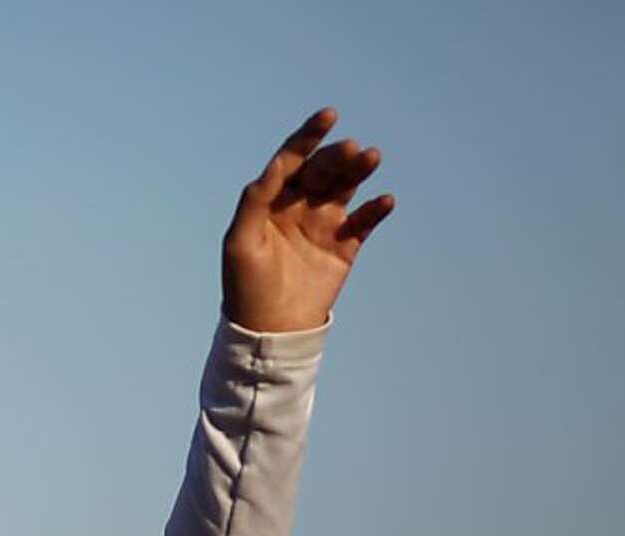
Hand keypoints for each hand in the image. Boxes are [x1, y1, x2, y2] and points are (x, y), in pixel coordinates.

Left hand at [222, 108, 393, 332]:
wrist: (270, 330)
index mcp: (271, 201)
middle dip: (336, 155)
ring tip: (370, 158)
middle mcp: (298, 206)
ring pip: (346, 187)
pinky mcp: (345, 246)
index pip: (292, 159)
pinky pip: (365, 220)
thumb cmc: (245, 286)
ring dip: (359, 170)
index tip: (328, 115)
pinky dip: (376, 209)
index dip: (308, 136)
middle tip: (351, 150)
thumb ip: (255, 201)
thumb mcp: (240, 242)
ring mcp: (323, 224)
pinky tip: (384, 200)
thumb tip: (276, 166)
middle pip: (322, 169)